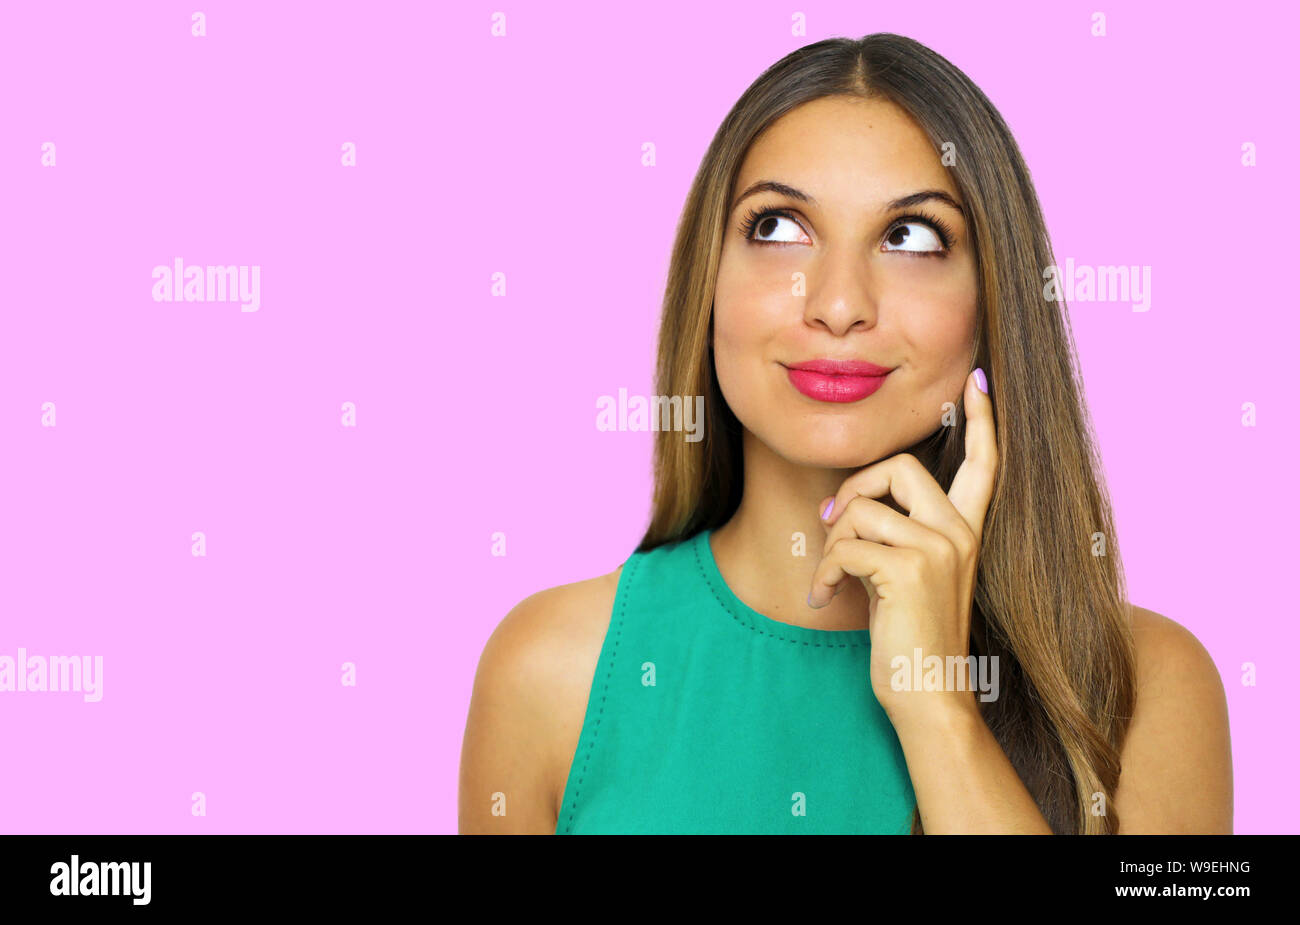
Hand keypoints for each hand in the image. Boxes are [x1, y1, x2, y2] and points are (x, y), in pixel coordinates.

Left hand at [808, 368, 997, 726]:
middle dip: (854, 489)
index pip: (984, 464)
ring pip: (861, 511)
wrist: (930, 699)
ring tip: (832, 578)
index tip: (978, 383)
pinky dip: (824, 572)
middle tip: (833, 522)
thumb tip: (842, 508)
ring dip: (831, 543)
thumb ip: (892, 537)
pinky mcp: (910, 570)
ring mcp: (939, 550)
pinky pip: (844, 546)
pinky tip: (824, 598)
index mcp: (966, 533)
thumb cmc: (912, 641)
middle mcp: (959, 534)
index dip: (982, 421)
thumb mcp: (908, 578)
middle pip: (899, 466)